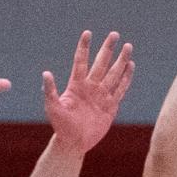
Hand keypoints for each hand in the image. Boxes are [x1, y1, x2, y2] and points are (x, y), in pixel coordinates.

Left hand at [42, 30, 133, 153]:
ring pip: (114, 73)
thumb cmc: (61, 126)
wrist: (74, 142)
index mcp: (76, 85)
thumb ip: (50, 90)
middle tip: (114, 34)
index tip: (88, 33)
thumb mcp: (53, 108)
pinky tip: (130, 66)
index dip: (84, 47)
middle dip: (108, 49)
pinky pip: (120, 89)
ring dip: (121, 60)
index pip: (81, 61)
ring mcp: (102, 95)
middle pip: (101, 63)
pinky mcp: (111, 105)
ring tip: (128, 46)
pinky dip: (126, 78)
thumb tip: (45, 73)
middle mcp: (90, 87)